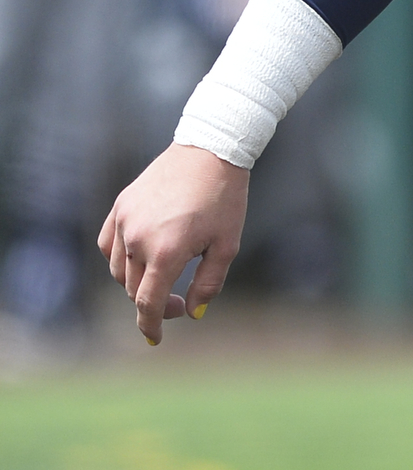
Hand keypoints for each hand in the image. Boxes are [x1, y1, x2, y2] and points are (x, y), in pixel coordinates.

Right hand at [98, 144, 248, 344]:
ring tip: (164, 277)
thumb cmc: (225, 197)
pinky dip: (120, 260)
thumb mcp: (227, 244)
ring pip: (119, 269)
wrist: (211, 149)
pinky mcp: (120, 206)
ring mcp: (125, 220)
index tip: (155, 339)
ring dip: (137, 282)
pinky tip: (140, 260)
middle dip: (153, 303)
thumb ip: (209, 283)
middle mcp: (139, 238)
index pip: (148, 303)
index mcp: (167, 251)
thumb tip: (193, 312)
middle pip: (134, 288)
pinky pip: (109, 246)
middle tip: (180, 302)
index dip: (151, 325)